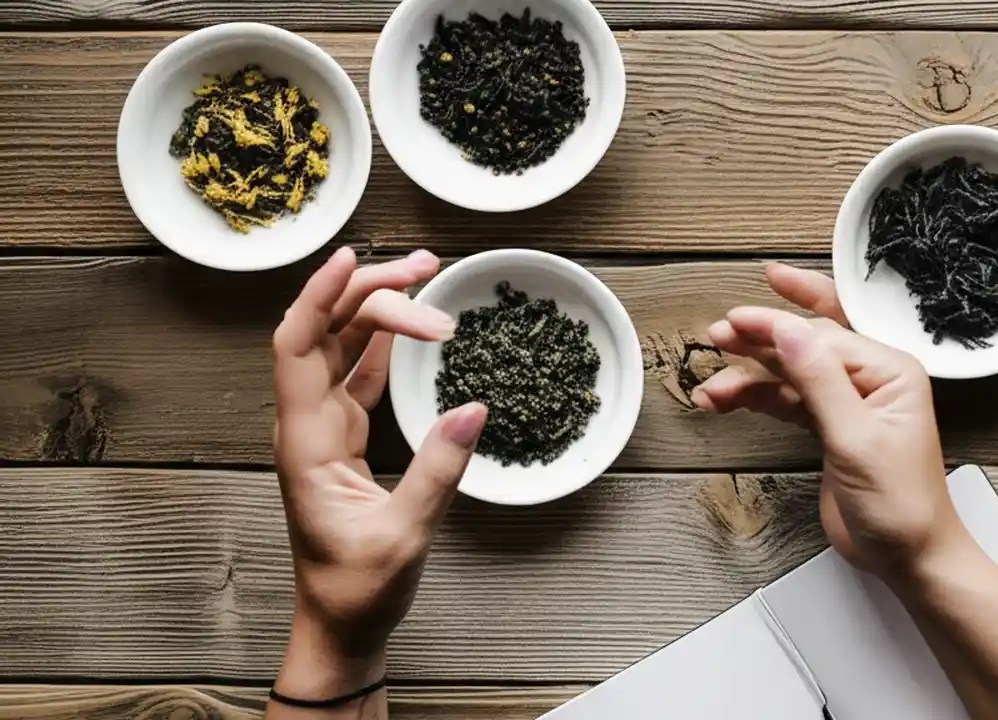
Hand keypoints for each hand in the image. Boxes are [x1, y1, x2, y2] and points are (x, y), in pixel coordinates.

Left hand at [271, 247, 486, 696]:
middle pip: (324, 332)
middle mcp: (308, 425)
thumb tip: (475, 407)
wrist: (341, 624)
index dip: (319, 296)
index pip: (296, 347)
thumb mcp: (406, 534)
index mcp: (306, 443)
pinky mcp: (345, 435)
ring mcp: (325, 427)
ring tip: (424, 276)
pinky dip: (382, 341)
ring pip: (341, 345)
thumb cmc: (359, 589)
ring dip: (377, 308)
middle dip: (368, 291)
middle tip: (426, 269)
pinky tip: (410, 322)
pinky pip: (357, 371)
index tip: (354, 259)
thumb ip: (440, 468)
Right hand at [692, 263, 965, 579]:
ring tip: (712, 387)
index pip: (824, 335)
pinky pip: (786, 401)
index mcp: (890, 371)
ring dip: (749, 377)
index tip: (736, 320)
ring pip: (789, 373)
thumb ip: (819, 381)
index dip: (776, 325)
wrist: (908, 558)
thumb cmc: (901, 504)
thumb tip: (787, 329)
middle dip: (760, 338)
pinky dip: (755, 400)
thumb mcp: (856, 439)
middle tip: (719, 333)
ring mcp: (846, 403)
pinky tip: (724, 401)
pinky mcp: (828, 427)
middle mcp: (870, 379)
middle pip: (806, 343)